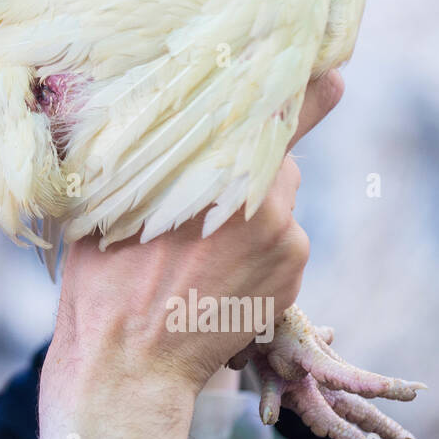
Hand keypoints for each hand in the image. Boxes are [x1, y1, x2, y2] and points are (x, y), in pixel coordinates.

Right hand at [37, 70, 344, 438]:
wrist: (129, 364)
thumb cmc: (106, 278)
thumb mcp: (117, 201)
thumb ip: (159, 161)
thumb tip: (173, 129)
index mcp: (213, 170)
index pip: (278, 115)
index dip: (307, 92)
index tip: (332, 74)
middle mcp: (260, 199)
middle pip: (273, 157)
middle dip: (248, 163)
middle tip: (206, 191)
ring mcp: (284, 239)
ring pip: (277, 202)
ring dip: (251, 209)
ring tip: (198, 249)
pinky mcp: (291, 273)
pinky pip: (282, 240)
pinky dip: (257, 247)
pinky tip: (213, 273)